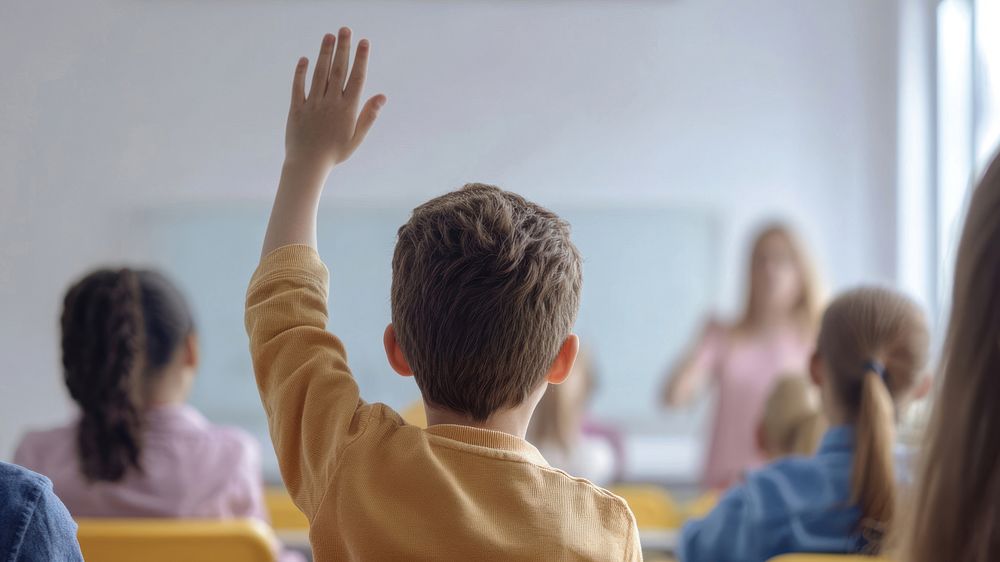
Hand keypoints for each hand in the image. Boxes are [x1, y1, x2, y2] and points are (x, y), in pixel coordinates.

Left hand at [285, 28, 385, 169]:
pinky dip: (301, 72)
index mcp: (347, 110)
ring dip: (324, 53)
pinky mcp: (296, 108)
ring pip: (319, 74)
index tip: (364, 42)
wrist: (308, 165)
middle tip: (345, 29)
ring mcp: (313, 104)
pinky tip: (305, 59)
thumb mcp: (356, 137)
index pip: (356, 78)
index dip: (361, 59)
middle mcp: (331, 103)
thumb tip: (382, 96)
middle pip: (338, 70)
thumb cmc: (335, 153)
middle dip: (343, 48)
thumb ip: (368, 115)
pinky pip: (299, 86)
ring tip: (328, 36)